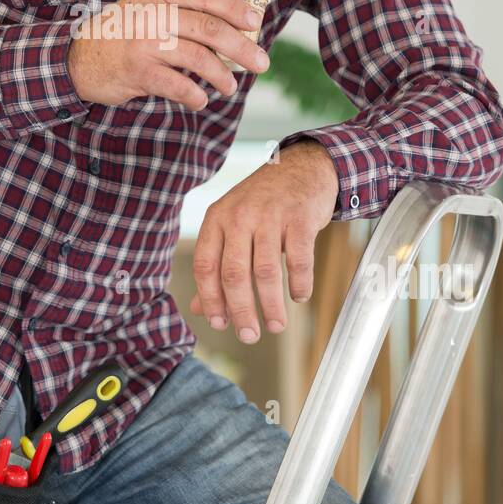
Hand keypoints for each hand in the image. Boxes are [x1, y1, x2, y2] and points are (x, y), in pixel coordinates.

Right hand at [66, 0, 269, 108]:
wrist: (77, 59)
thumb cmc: (123, 35)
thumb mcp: (147, 10)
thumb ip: (181, 12)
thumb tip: (234, 29)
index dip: (234, 7)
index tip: (254, 22)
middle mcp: (151, 14)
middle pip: (208, 28)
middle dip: (241, 47)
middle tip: (261, 63)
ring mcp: (143, 43)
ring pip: (197, 57)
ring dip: (221, 75)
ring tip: (229, 87)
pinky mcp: (137, 72)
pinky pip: (177, 85)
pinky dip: (195, 95)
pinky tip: (200, 100)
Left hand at [189, 140, 338, 341]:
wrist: (302, 167)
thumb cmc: (263, 202)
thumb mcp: (232, 224)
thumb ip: (216, 264)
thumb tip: (200, 308)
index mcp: (217, 218)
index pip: (205, 264)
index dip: (209, 298)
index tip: (219, 324)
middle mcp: (240, 216)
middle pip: (234, 273)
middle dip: (241, 310)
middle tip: (249, 335)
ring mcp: (270, 216)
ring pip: (266, 271)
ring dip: (272, 305)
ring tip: (276, 326)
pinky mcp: (300, 218)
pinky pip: (299, 260)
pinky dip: (299, 284)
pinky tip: (299, 297)